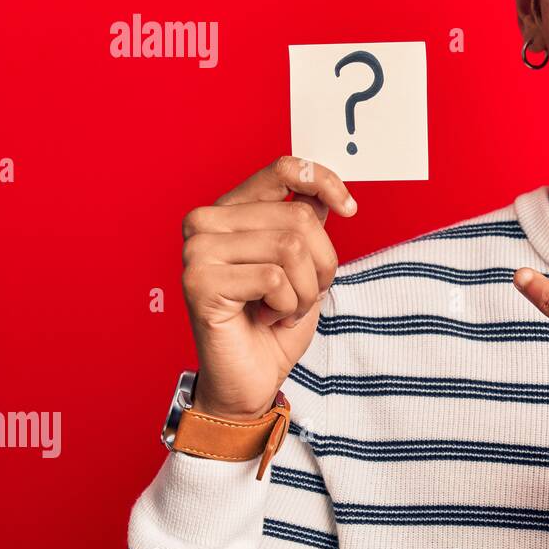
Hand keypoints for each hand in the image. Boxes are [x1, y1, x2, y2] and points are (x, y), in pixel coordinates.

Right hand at [180, 155, 355, 420]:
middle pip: (298, 216)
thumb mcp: (303, 264)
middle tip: (305, 294)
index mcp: (231, 210)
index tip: (350, 209)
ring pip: (290, 247)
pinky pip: (274, 278)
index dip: (324, 182)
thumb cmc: (275, 321)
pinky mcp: (199, 282)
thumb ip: (304, 223)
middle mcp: (207, 222)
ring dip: (305, 290)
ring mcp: (197, 251)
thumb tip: (325, 194)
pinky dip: (287, 306)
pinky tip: (267, 318)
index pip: (284, 168)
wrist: (250, 379)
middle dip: (321, 263)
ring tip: (284, 309)